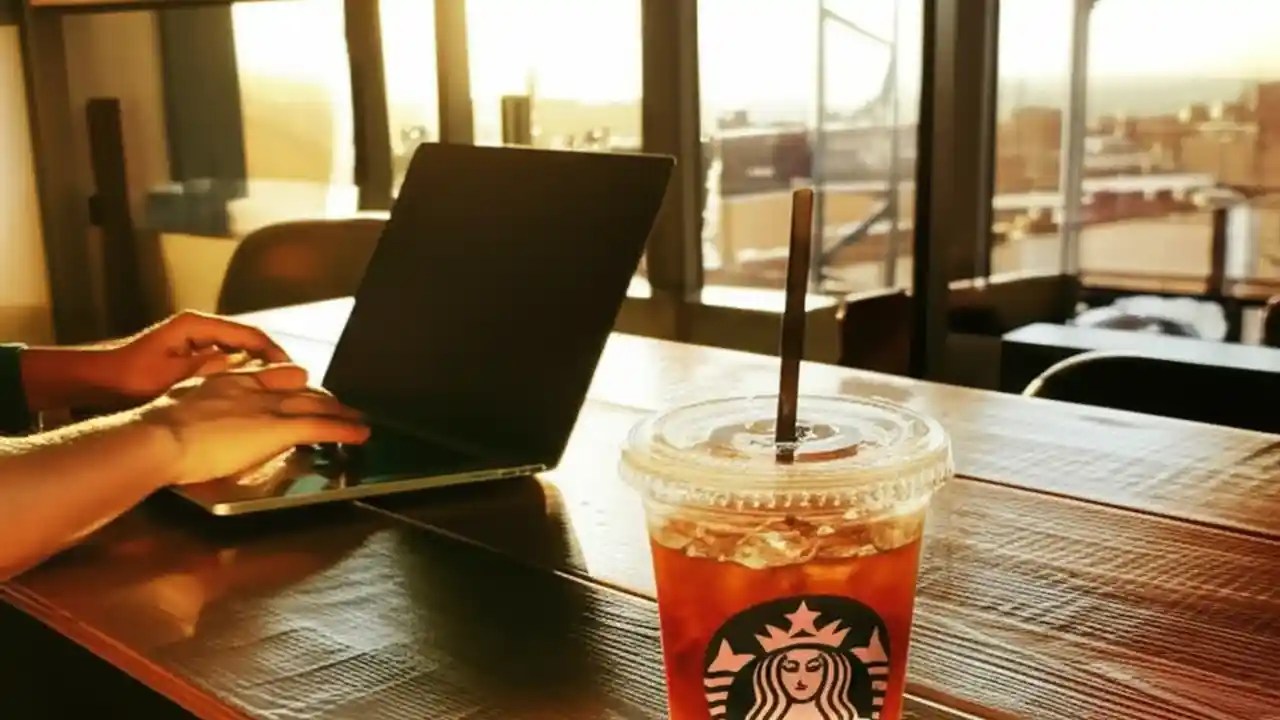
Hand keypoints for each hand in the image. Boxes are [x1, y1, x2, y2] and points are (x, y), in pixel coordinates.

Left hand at [99, 311, 290, 404]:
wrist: (101, 381)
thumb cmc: (130, 377)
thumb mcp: (171, 373)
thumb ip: (208, 367)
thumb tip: (245, 368)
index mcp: (198, 325)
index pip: (249, 334)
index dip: (274, 352)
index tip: (292, 372)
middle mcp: (202, 327)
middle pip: (249, 339)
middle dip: (272, 359)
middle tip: (291, 382)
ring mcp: (198, 340)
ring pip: (241, 350)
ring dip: (260, 366)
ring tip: (277, 387)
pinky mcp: (195, 354)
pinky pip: (229, 359)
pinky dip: (244, 371)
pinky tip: (252, 390)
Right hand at [140, 364, 369, 485]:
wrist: (160, 436)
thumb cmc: (158, 427)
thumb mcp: (178, 399)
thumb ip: (194, 394)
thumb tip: (197, 398)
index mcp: (226, 380)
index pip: (267, 376)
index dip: (286, 382)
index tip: (299, 384)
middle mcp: (253, 388)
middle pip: (296, 387)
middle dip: (318, 398)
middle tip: (338, 403)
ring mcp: (268, 407)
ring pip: (314, 405)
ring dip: (339, 413)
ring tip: (358, 419)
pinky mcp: (279, 428)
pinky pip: (320, 427)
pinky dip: (344, 429)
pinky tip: (360, 433)